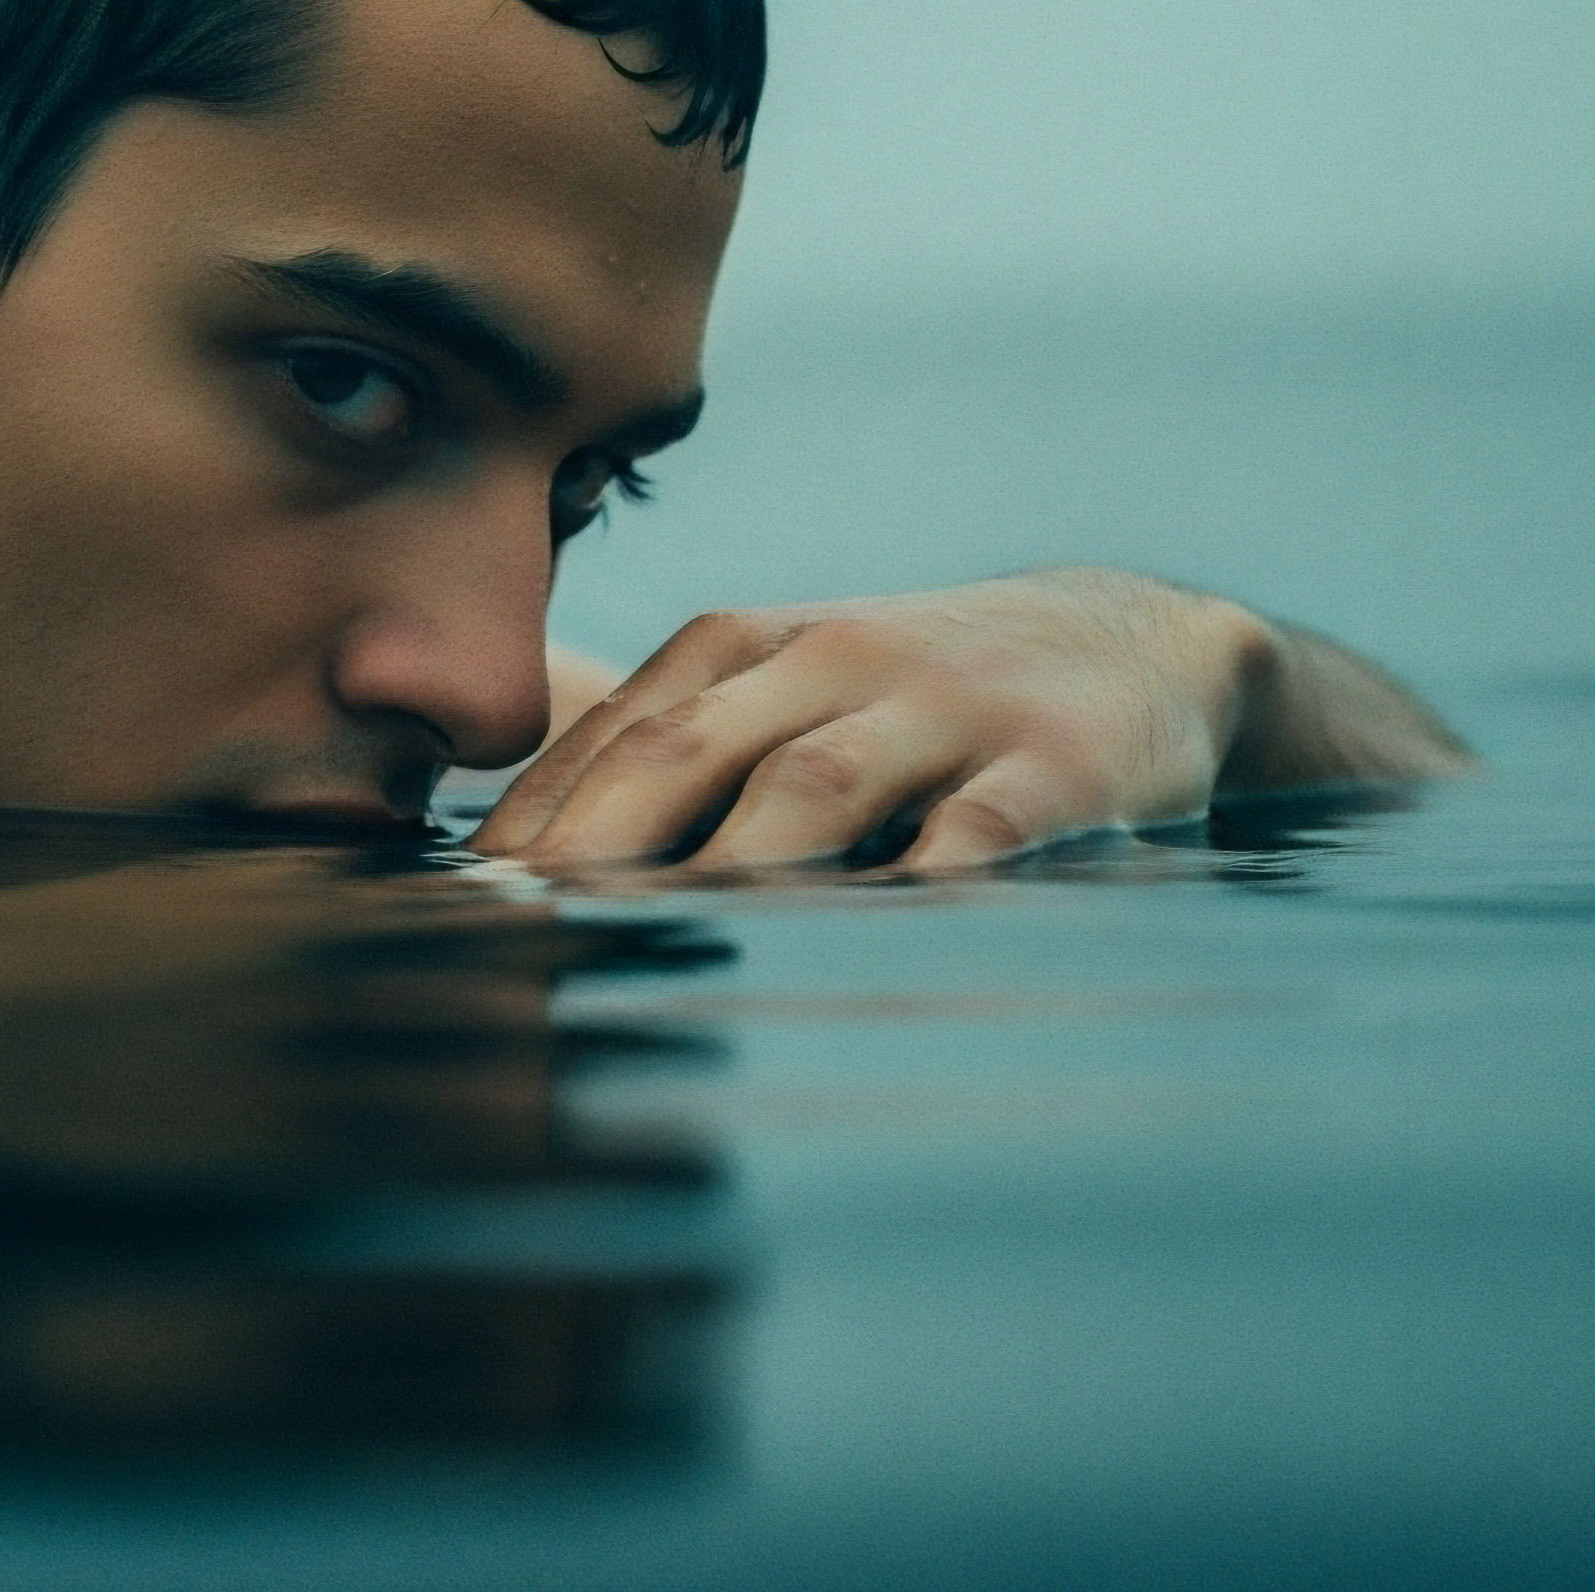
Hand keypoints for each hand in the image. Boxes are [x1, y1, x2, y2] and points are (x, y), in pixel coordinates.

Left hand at [473, 569, 1453, 873]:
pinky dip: (921, 878)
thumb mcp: (785, 689)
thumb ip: (663, 753)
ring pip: (813, 789)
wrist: (1139, 639)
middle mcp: (828, 662)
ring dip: (725, 871)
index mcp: (745, 649)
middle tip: (509, 943)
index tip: (455, 917)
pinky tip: (861, 942)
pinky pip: (979, 826)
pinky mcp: (1054, 764)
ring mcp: (943, 708)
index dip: (529, 828)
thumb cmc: (916, 695)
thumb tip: (501, 867)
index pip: (611, 742)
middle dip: (588, 852)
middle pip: (683, 758)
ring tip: (645, 955)